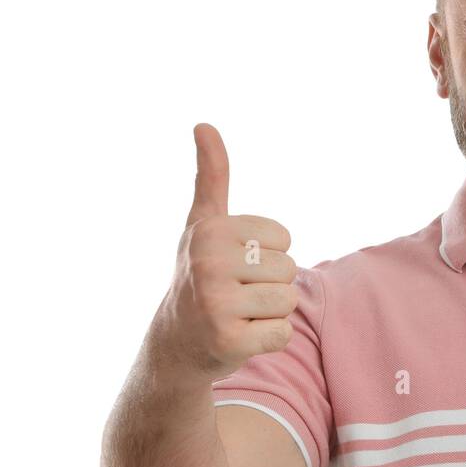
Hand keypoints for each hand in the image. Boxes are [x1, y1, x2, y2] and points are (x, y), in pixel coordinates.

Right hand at [157, 123, 298, 380]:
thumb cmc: (199, 274)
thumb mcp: (202, 223)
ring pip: (287, 301)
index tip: (235, 264)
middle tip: (236, 294)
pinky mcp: (228, 341)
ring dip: (270, 313)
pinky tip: (239, 337)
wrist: (176, 342)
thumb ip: (211, 176)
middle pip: (289, 269)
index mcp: (210, 230)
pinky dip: (268, 340)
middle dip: (270, 285)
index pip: (284, 238)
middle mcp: (208, 263)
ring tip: (238, 314)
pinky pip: (282, 334)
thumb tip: (204, 124)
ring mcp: (216, 304)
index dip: (268, 254)